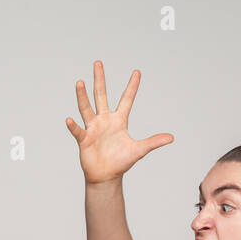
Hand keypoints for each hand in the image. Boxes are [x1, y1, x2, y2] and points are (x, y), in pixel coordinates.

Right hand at [66, 60, 173, 183]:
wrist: (106, 176)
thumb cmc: (121, 162)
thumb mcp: (139, 150)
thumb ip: (153, 142)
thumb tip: (171, 138)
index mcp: (119, 120)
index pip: (127, 99)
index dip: (132, 86)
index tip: (137, 72)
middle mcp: (105, 120)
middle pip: (101, 95)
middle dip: (100, 79)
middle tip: (98, 62)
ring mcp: (93, 128)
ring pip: (87, 108)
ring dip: (82, 96)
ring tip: (80, 82)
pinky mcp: (84, 139)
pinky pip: (78, 131)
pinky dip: (73, 126)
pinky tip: (69, 120)